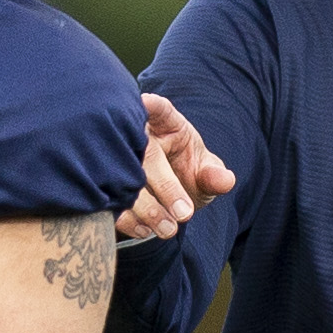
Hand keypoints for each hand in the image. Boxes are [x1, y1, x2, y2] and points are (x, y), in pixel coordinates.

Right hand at [116, 94, 235, 241]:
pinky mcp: (107, 187)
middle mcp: (138, 137)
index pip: (160, 109)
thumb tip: (225, 180)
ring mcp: (119, 160)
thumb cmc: (189, 174)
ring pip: (125, 179)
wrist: (170, 199)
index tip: (146, 102)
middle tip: (184, 214)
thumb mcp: (206, 172)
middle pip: (146, 153)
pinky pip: (110, 201)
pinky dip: (128, 220)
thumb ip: (213, 175)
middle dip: (165, 186)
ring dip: (147, 209)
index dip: (152, 105)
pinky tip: (146, 230)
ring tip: (169, 229)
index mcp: (166, 124)